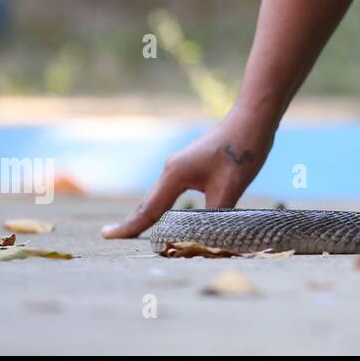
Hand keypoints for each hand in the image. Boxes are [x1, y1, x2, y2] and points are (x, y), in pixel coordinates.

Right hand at [100, 108, 275, 238]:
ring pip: (160, 197)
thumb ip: (215, 216)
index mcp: (175, 175)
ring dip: (149, 215)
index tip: (106, 237)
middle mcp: (172, 170)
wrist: (253, 118)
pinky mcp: (192, 166)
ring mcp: (181, 167)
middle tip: (111, 238)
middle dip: (134, 223)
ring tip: (134, 233)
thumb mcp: (230, 187)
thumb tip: (209, 242)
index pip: (149, 209)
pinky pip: (171, 192)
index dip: (130, 227)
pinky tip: (166, 215)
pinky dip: (164, 206)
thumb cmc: (242, 150)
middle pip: (149, 203)